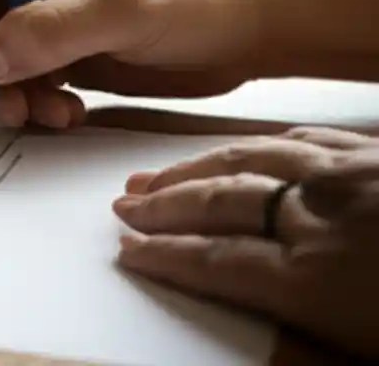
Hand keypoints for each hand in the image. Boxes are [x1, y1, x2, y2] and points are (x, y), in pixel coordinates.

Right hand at [114, 126, 378, 360]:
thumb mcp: (369, 355)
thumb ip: (302, 344)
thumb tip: (250, 336)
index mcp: (316, 280)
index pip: (216, 262)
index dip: (165, 255)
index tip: (127, 249)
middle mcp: (318, 214)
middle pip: (221, 204)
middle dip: (165, 205)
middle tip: (125, 204)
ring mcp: (349, 173)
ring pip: (253, 159)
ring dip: (197, 166)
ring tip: (160, 173)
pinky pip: (308, 136)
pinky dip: (263, 143)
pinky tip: (249, 147)